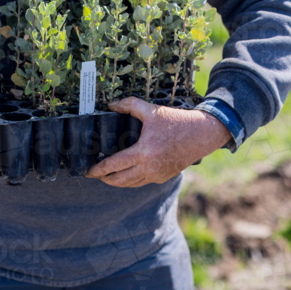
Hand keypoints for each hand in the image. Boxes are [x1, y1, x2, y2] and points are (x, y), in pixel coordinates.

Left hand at [85, 96, 232, 187]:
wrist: (202, 134)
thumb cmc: (177, 121)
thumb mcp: (152, 110)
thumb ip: (130, 105)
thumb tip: (111, 105)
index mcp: (143, 152)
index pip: (114, 165)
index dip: (98, 169)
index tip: (88, 171)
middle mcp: (149, 168)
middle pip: (120, 180)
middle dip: (105, 179)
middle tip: (95, 175)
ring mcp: (157, 175)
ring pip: (131, 184)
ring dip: (118, 182)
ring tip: (109, 176)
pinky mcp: (164, 176)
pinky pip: (143, 181)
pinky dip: (132, 180)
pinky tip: (128, 173)